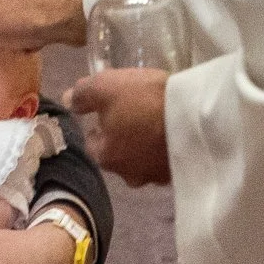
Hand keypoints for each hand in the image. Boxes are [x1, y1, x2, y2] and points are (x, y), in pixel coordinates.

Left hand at [68, 69, 170, 186]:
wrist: (196, 115)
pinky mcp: (181, 174)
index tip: (107, 113)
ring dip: (145, 146)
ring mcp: (157, 177)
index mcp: (106, 157)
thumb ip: (82, 94)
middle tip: (133, 116)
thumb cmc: (145, 101)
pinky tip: (173, 133)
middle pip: (118, 156)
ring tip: (156, 124)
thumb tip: (67, 100)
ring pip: (143, 161)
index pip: (92, 144)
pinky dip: (165, 150)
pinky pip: (166, 161)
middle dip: (122, 139)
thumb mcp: (105, 86)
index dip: (97, 127)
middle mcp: (129, 175)